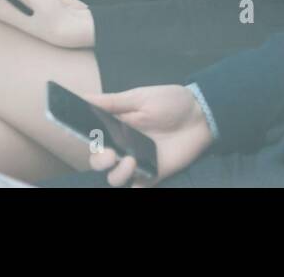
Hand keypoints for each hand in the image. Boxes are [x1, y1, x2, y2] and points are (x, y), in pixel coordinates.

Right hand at [82, 85, 214, 186]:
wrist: (201, 114)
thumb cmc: (170, 101)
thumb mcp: (140, 97)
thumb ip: (113, 102)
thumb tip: (83, 96)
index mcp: (117, 126)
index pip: (94, 138)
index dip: (87, 141)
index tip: (87, 138)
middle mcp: (124, 146)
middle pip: (100, 162)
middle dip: (99, 161)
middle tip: (109, 154)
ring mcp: (139, 161)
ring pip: (116, 177)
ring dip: (117, 174)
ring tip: (130, 161)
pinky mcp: (154, 173)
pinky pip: (139, 186)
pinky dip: (135, 187)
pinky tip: (137, 183)